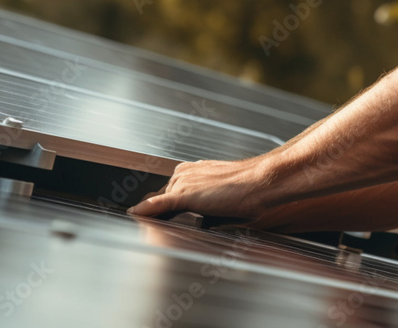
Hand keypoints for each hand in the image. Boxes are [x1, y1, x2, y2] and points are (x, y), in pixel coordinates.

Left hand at [126, 158, 265, 218]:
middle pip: (163, 198)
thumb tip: (201, 223)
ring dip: (156, 216)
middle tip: (160, 227)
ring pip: (160, 204)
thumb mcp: (223, 197)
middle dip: (162, 213)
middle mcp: (185, 173)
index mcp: (193, 170)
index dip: (167, 208)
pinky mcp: (186, 194)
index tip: (159, 217)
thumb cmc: (250, 189)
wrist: (261, 182)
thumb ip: (206, 208)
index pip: (169, 192)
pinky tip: (136, 214)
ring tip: (155, 228)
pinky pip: (160, 204)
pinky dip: (147, 210)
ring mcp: (184, 182)